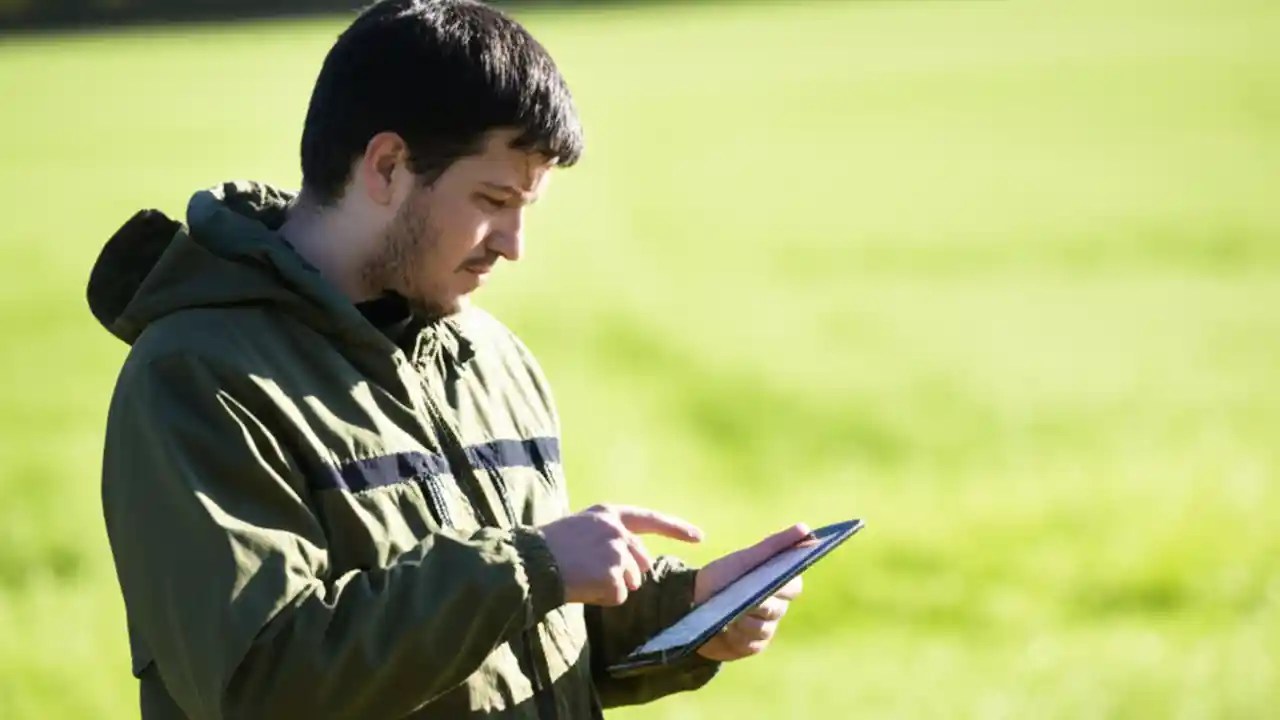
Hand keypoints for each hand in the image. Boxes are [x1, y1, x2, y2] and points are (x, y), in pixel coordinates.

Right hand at [540, 504, 702, 606]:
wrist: (529, 563)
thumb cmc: (548, 549)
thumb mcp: (580, 529)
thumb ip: (609, 538)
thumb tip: (638, 566)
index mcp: (608, 514)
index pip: (650, 519)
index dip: (676, 528)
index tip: (698, 536)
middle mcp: (616, 530)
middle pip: (641, 562)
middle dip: (628, 576)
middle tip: (592, 575)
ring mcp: (617, 552)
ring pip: (631, 583)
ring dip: (611, 588)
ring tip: (580, 577)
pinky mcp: (613, 575)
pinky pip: (618, 598)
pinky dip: (602, 599)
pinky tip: (581, 587)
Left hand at [694, 523, 810, 661]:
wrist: (690, 605)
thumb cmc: (722, 578)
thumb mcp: (746, 559)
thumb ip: (775, 545)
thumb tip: (805, 528)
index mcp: (778, 582)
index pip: (793, 584)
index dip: (785, 584)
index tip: (773, 581)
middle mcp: (777, 607)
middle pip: (778, 607)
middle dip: (760, 602)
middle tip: (746, 598)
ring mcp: (766, 627)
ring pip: (764, 625)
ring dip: (746, 619)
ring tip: (729, 613)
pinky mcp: (753, 646)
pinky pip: (752, 642)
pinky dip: (737, 633)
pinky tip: (726, 628)